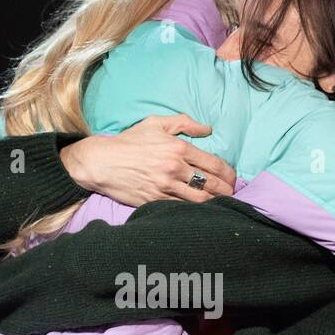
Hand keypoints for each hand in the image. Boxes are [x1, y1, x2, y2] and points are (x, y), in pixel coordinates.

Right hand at [59, 114, 236, 205]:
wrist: (102, 162)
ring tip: (222, 203)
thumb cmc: (129, 142)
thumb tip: (207, 129)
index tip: (233, 178)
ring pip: (200, 200)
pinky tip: (202, 211)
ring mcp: (165, 186)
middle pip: (212, 184)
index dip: (229, 174)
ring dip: (215, 203)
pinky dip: (195, 211)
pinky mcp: (155, 200)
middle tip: (231, 192)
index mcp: (178, 148)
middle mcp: (174, 168)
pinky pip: (182, 209)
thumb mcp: (155, 123)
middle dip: (227, 190)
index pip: (214, 164)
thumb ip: (184, 123)